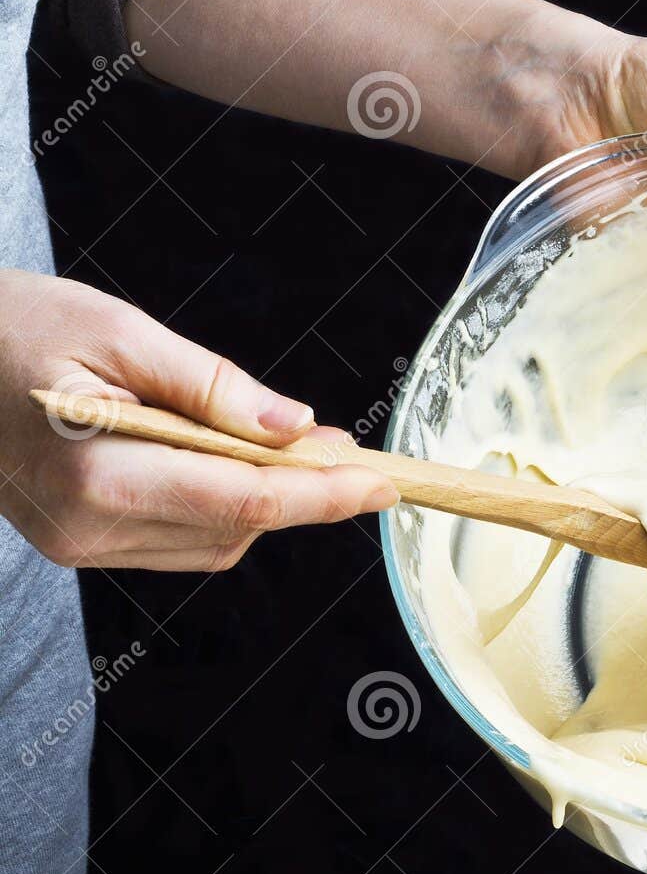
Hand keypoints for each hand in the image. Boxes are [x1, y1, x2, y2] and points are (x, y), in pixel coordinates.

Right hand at [0, 270, 396, 570]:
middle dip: (302, 493)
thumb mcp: (117, 329)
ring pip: (213, 543)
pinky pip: (178, 540)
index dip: (323, 494)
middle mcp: (86, 529)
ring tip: (297, 446)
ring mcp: (79, 546)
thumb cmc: (12, 327)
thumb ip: (213, 386)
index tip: (384, 482)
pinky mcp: (79, 545)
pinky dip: (221, 506)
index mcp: (95, 473)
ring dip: (265, 502)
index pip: (241, 500)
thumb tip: (297, 429)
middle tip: (348, 447)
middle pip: (235, 529)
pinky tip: (235, 462)